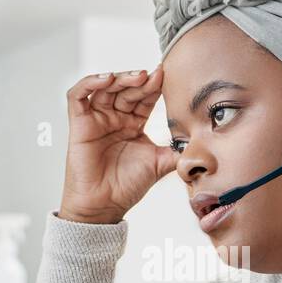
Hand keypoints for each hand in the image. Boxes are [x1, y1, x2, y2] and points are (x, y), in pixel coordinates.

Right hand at [59, 66, 171, 223]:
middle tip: (155, 76)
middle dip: (141, 81)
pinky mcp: (79, 124)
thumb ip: (178, 151)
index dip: (155, 87)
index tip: (167, 76)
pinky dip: (89, 83)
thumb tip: (204, 143)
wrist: (104, 206)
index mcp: (134, 125)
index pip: (145, 98)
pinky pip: (77, 96)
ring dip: (121, 78)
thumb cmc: (127, 187)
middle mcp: (115, 118)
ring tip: (137, 77)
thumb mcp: (160, 164)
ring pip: (105, 87)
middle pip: (127, 89)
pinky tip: (106, 79)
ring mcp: (96, 119)